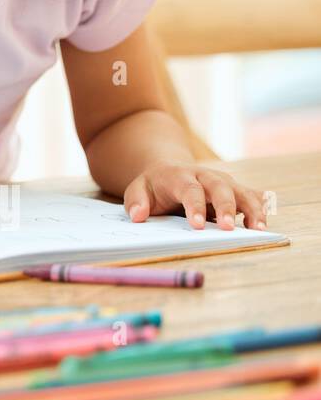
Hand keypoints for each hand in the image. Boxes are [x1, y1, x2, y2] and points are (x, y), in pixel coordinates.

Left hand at [122, 162, 269, 229]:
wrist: (169, 170)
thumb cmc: (154, 186)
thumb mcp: (138, 190)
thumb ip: (136, 201)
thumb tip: (138, 216)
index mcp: (179, 176)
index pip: (189, 189)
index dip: (194, 206)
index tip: (196, 225)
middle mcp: (205, 176)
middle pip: (220, 188)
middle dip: (225, 207)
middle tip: (228, 229)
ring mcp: (223, 182)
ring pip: (242, 192)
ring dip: (252, 209)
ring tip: (258, 229)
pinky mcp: (235, 190)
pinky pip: (252, 197)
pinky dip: (261, 208)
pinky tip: (264, 224)